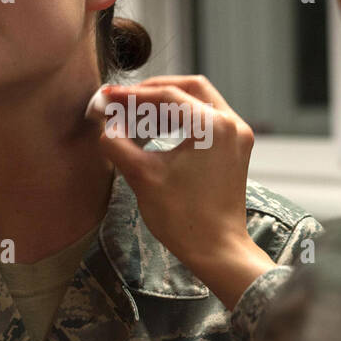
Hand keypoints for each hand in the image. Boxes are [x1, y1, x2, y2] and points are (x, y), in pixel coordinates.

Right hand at [89, 75, 274, 308]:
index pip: (167, 96)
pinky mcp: (234, 150)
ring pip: (199, 102)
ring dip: (167, 104)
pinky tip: (156, 128)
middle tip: (123, 100)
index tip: (106, 96)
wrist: (217, 251)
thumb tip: (103, 123)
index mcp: (214, 126)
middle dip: (153, 92)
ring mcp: (237, 137)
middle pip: (189, 88)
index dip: (132, 95)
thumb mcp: (143, 176)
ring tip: (135, 114)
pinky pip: (206, 120)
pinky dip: (181, 119)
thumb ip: (118, 143)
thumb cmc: (183, 218)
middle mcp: (232, 124)